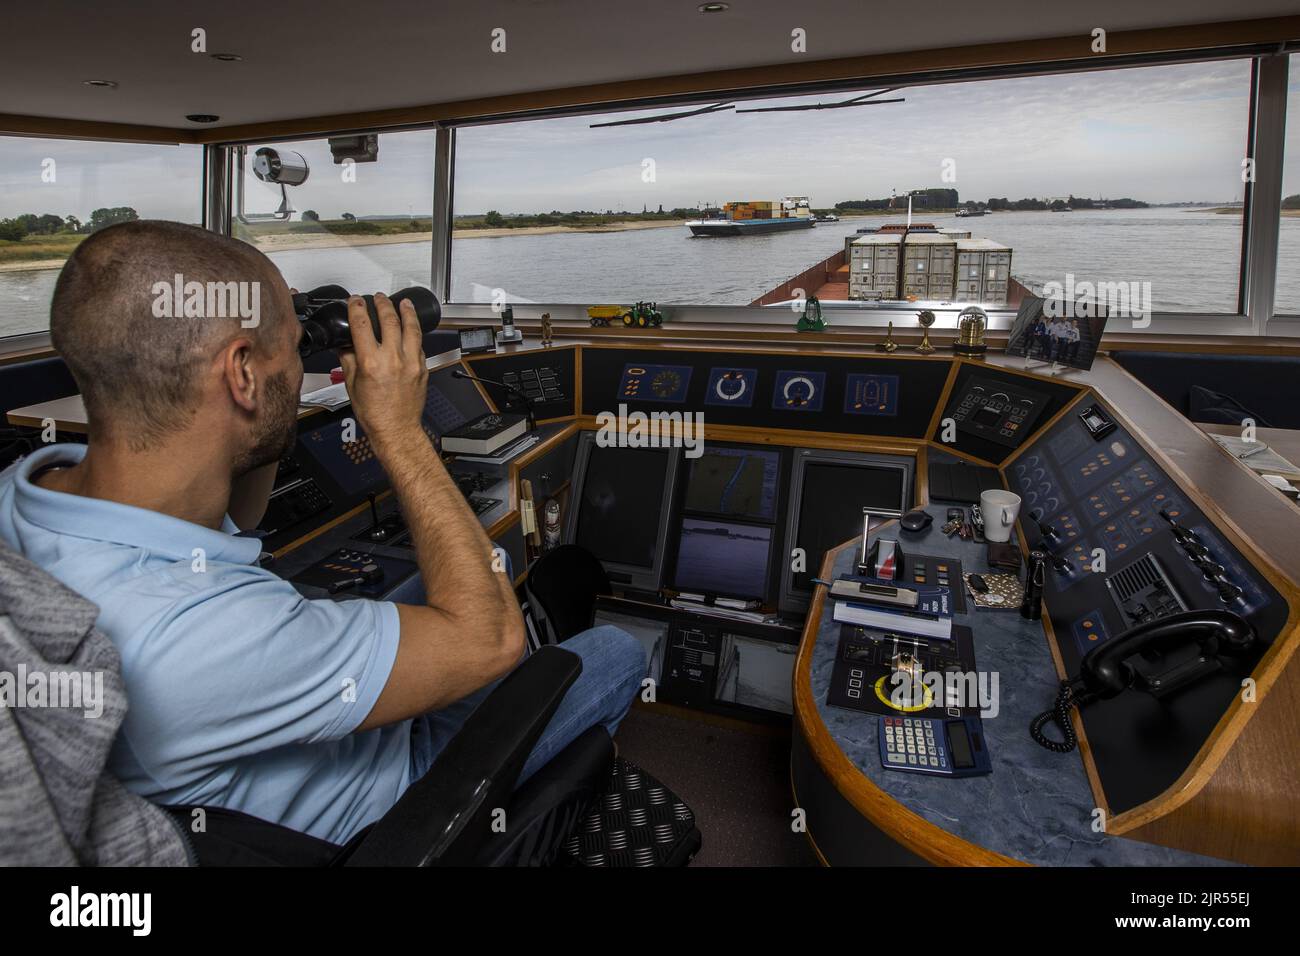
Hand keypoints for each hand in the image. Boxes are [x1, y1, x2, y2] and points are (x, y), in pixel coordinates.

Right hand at [337, 293, 427, 453]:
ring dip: (407, 312)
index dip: (357, 308)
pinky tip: (412, 328)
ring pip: (411, 328)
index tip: (356, 301)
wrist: (396, 429)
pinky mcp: (422, 368)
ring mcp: (411, 363)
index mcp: (371, 363)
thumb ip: (348, 359)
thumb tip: (345, 344)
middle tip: (379, 298)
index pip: (362, 324)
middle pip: (390, 320)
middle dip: (383, 304)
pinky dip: (414, 333)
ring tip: (404, 302)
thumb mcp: (351, 384)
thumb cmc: (375, 413)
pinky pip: (419, 344)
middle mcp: (393, 360)